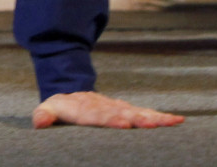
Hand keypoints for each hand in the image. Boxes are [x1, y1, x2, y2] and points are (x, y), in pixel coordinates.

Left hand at [32, 90, 184, 129]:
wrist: (73, 92)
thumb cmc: (61, 107)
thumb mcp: (48, 108)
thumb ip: (44, 115)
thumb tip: (39, 122)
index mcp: (86, 109)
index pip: (98, 116)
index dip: (110, 120)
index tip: (123, 123)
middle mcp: (106, 107)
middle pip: (124, 113)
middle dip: (138, 119)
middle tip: (152, 124)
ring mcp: (119, 108)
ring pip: (139, 112)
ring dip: (155, 118)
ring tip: (171, 122)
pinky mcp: (129, 111)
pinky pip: (146, 113)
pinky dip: (161, 117)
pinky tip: (177, 121)